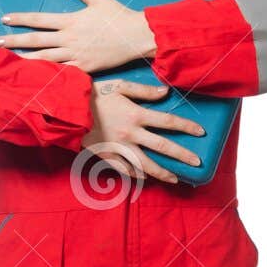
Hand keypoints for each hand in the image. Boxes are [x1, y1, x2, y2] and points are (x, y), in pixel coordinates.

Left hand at [0, 0, 156, 73]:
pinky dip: (48, 75)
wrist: (138, 36)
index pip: (39, 19)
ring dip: (26, 60)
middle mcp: (70, 39)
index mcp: (71, 21)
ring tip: (9, 61)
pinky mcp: (86, 68)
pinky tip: (36, 77)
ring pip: (46, 59)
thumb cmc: (119, 16)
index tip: (4, 19)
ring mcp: (78, 55)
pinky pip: (64, 73)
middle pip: (36, 41)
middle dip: (14, 42)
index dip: (20, 19)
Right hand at [81, 78, 204, 186]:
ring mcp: (119, 147)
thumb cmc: (92, 95)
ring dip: (162, 173)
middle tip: (197, 163)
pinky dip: (136, 176)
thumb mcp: (118, 86)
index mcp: (135, 115)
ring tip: (175, 179)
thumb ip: (143, 91)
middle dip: (182, 155)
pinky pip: (125, 170)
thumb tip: (165, 92)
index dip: (186, 126)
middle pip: (162, 146)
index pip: (167, 121)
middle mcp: (130, 133)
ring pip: (146, 164)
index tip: (200, 132)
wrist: (66, 109)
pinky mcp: (106, 156)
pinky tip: (146, 179)